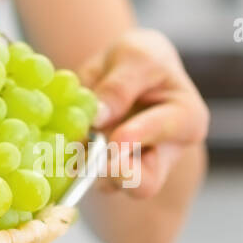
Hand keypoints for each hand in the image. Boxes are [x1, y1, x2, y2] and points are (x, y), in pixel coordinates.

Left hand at [77, 28, 209, 198]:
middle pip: (147, 183)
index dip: (138, 138)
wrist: (128, 70)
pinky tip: (56, 146)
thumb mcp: (135, 57)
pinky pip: (88, 176)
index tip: (116, 139)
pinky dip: (70, 162)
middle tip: (92, 162)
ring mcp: (135, 166)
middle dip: (118, 177)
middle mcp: (166, 152)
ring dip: (85, 168)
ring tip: (67, 145)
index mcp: (186, 119)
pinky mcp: (107, 169)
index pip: (165, 135)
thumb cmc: (142, 59)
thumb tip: (98, 116)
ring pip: (113, 185)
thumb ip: (120, 85)